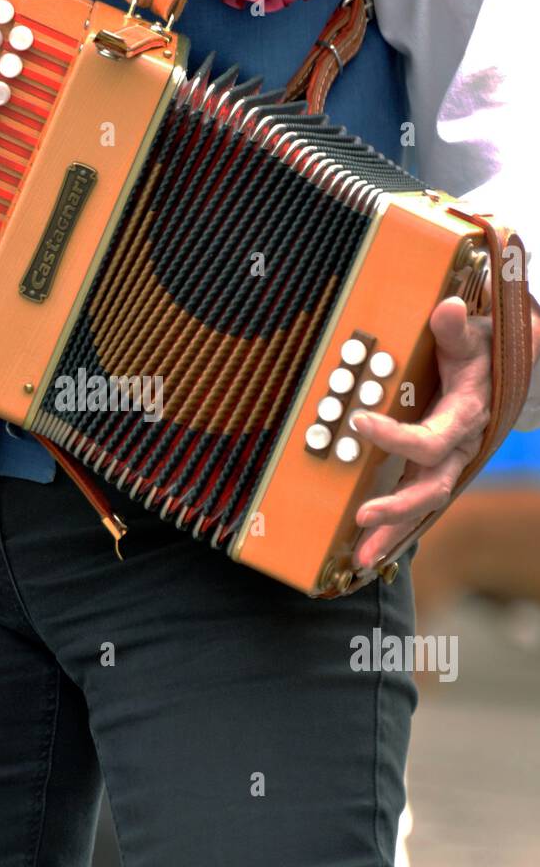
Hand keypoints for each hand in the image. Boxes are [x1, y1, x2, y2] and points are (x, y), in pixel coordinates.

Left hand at [351, 296, 491, 571]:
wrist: (507, 372)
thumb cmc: (482, 351)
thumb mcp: (474, 336)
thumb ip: (457, 329)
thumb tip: (449, 308)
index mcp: (465, 417)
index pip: (431, 439)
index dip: (396, 436)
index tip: (359, 421)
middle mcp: (458, 448)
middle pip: (431, 489)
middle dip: (397, 508)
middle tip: (361, 516)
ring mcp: (446, 464)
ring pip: (422, 506)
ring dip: (392, 531)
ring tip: (359, 557)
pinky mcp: (433, 470)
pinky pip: (415, 504)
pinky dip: (393, 528)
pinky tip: (366, 550)